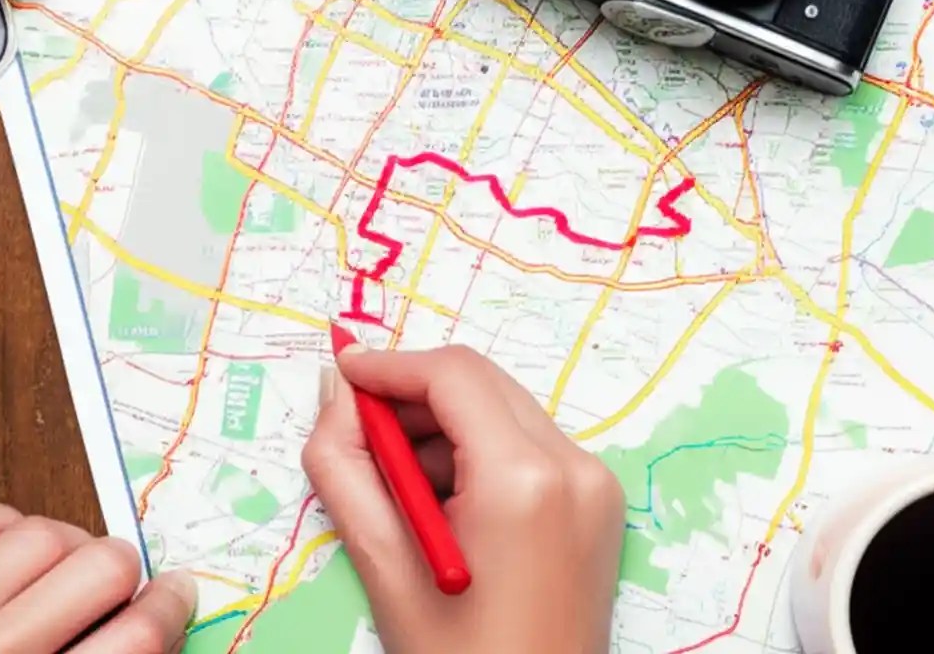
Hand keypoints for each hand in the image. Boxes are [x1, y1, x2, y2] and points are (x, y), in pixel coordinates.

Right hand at [303, 344, 624, 653]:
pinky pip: (529, 448)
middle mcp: (575, 467)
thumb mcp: (384, 566)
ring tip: (400, 491)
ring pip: (504, 412)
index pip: (453, 376)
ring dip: (444, 432)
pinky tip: (444, 508)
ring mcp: (595, 485)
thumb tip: (335, 393)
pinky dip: (479, 457)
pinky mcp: (599, 504)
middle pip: (482, 384)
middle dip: (414, 398)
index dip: (389, 367)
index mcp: (524, 480)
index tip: (342, 374)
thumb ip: (345, 466)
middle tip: (360, 433)